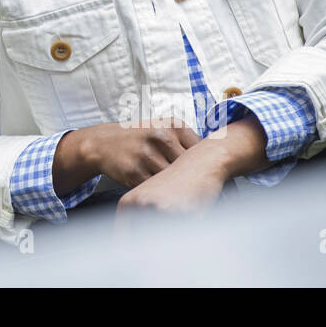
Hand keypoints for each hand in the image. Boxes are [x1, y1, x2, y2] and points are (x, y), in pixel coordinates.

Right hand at [112, 116, 268, 228]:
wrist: (103, 143)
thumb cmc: (139, 138)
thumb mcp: (161, 130)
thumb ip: (185, 142)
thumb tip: (218, 160)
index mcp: (172, 126)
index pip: (202, 149)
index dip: (212, 166)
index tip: (222, 179)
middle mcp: (160, 137)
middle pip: (191, 166)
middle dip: (199, 181)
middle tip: (211, 194)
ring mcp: (147, 154)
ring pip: (174, 180)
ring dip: (182, 192)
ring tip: (190, 200)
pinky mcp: (134, 171)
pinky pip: (157, 189)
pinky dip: (164, 196)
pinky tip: (168, 199)